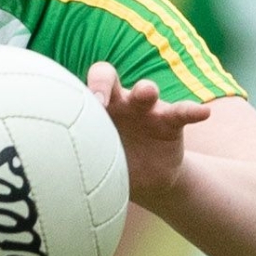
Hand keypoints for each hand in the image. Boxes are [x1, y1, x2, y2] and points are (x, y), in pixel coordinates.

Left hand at [86, 61, 209, 204]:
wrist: (144, 178)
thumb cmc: (108, 164)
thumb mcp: (91, 162)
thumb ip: (76, 159)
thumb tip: (52, 175)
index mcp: (93, 108)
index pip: (77, 89)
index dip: (76, 92)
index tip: (73, 109)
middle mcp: (116, 102)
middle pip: (107, 77)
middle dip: (102, 84)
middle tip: (99, 102)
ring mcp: (145, 110)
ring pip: (145, 90)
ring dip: (145, 90)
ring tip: (147, 94)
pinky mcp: (170, 122)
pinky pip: (182, 111)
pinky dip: (192, 110)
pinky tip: (203, 113)